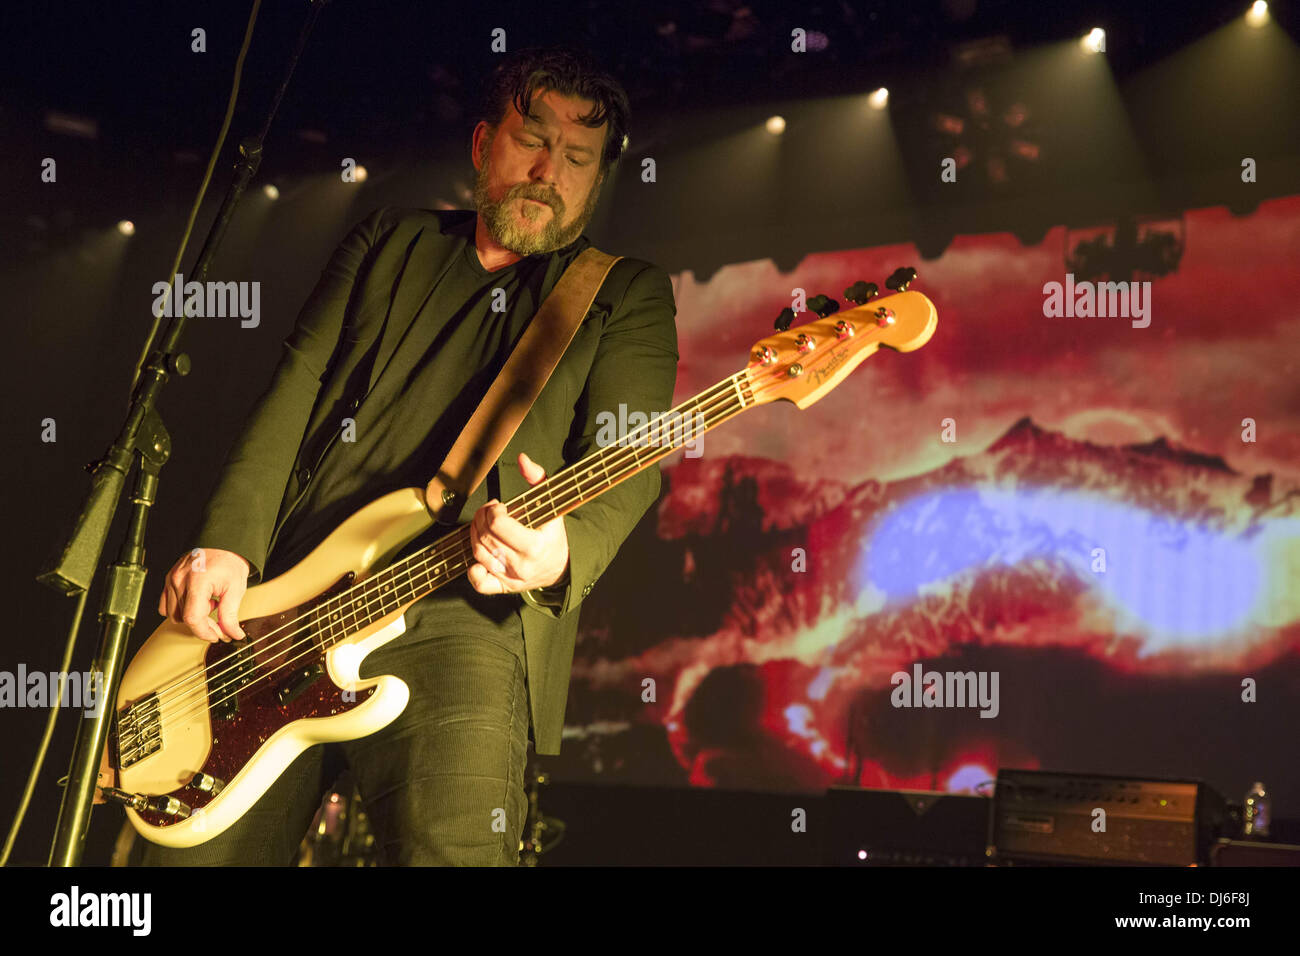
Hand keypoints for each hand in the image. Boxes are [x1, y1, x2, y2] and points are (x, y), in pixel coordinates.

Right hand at [158, 547, 250, 642]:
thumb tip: (232, 634)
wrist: (222, 544)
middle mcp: (179, 580)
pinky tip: (197, 602)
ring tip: (209, 605)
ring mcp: (171, 579)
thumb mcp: (235, 589)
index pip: (193, 618)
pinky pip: (166, 605)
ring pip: (174, 614)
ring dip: (192, 616)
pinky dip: (180, 609)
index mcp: (197, 581)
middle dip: (203, 625)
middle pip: (184, 618)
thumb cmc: (229, 562)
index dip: (205, 632)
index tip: (217, 635)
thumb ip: (231, 615)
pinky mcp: (168, 580)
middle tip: (220, 622)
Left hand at [468, 452, 568, 594]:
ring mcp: (511, 578)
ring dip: (475, 534)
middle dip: (481, 518)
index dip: (492, 511)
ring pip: (479, 553)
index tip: (499, 507)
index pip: (498, 525)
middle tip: (489, 512)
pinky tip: (478, 556)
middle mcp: (521, 565)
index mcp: (534, 546)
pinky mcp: (504, 587)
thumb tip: (522, 459)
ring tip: (484, 526)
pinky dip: (473, 570)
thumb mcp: (552, 504)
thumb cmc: (553, 534)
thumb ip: (537, 478)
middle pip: (486, 537)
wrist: (561, 566)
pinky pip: (480, 583)